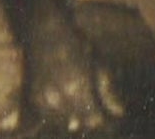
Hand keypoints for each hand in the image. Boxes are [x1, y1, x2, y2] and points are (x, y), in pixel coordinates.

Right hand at [26, 14, 124, 134]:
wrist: (43, 31)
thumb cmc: (74, 42)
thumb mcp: (97, 62)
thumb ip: (107, 90)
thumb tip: (120, 113)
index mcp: (77, 88)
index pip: (96, 120)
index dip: (105, 119)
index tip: (111, 117)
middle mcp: (58, 98)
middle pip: (81, 123)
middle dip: (91, 118)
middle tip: (98, 110)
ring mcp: (44, 100)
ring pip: (65, 122)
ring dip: (75, 117)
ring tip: (81, 105)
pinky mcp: (34, 99)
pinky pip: (50, 117)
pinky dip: (60, 115)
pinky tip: (66, 104)